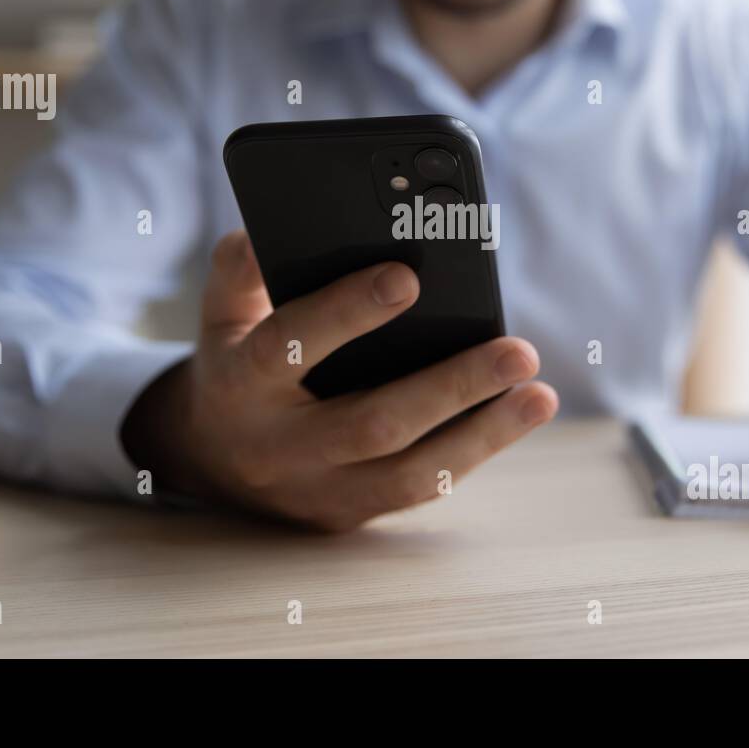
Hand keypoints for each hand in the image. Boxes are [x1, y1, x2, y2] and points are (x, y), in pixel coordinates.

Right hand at [123, 231, 557, 530]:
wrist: (210, 460)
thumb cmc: (236, 365)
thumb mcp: (220, 314)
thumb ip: (240, 272)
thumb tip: (267, 234)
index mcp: (242, 383)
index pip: (289, 344)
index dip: (344, 312)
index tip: (407, 276)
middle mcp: (279, 446)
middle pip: (371, 423)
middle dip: (450, 387)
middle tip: (519, 351)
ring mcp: (315, 490)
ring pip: (407, 474)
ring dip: (482, 434)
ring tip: (538, 394)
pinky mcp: (346, 515)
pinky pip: (416, 490)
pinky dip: (469, 454)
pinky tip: (514, 417)